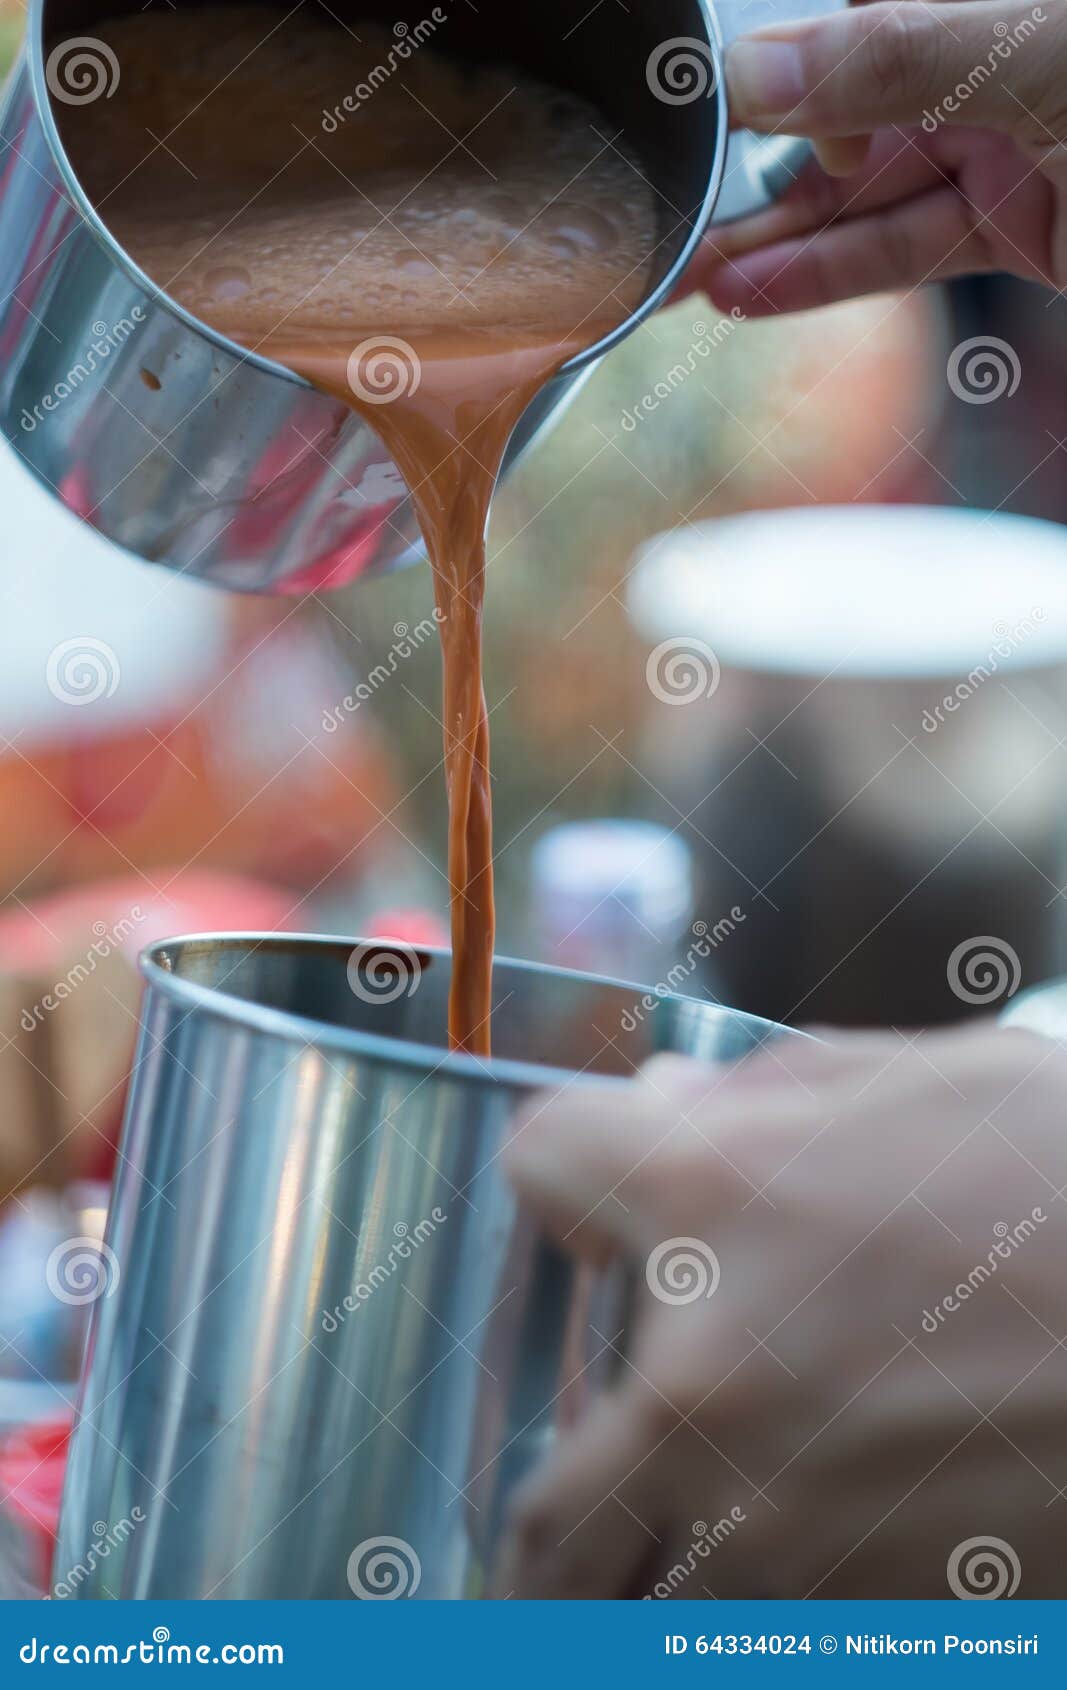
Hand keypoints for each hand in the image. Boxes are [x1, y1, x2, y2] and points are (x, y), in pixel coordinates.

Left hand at [500, 1026, 1066, 1596]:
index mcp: (703, 1199)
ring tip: (655, 1566)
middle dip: (540, 1515)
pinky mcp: (877, 1613)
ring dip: (640, 1594)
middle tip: (564, 1511)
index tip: (587, 1211)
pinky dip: (755, 1610)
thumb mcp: (911, 1079)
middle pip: (537, 1513)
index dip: (563, 1181)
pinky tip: (793, 1554)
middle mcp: (708, 1377)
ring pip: (634, 1621)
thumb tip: (658, 1111)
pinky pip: (759, 1637)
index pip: (540, 1170)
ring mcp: (787, 1527)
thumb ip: (751, 1101)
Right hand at [681, 0, 1066, 314]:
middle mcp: (996, 62)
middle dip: (751, 165)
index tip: (698, 115)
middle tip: (672, 208)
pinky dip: (831, 273)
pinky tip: (754, 289)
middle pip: (845, 109)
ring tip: (687, 270)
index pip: (853, 15)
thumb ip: (904, 58)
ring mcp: (1011, 146)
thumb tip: (761, 68)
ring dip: (773, 236)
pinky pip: (910, 248)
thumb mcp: (1044, 58)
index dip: (774, 65)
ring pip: (867, 192)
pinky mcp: (1021, 228)